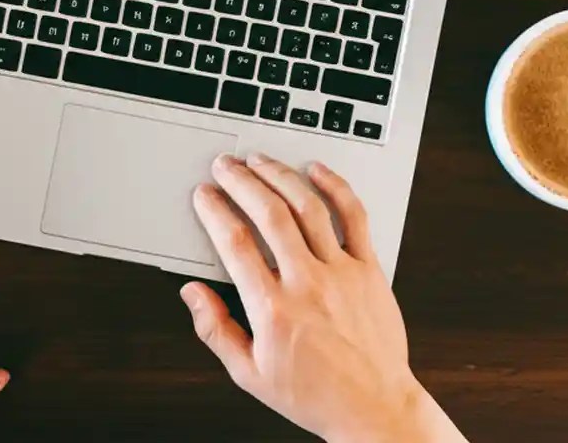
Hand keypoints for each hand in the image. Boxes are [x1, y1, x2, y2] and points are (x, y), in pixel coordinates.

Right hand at [182, 154, 465, 442]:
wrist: (374, 408)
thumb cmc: (315, 395)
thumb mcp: (250, 374)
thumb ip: (216, 330)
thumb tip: (192, 294)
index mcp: (273, 310)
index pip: (235, 244)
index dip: (215, 212)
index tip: (204, 196)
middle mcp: (307, 284)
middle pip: (268, 214)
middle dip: (241, 181)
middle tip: (225, 166)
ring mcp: (341, 273)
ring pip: (307, 207)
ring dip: (279, 176)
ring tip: (260, 161)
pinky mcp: (369, 270)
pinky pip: (354, 217)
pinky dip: (336, 187)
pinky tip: (317, 171)